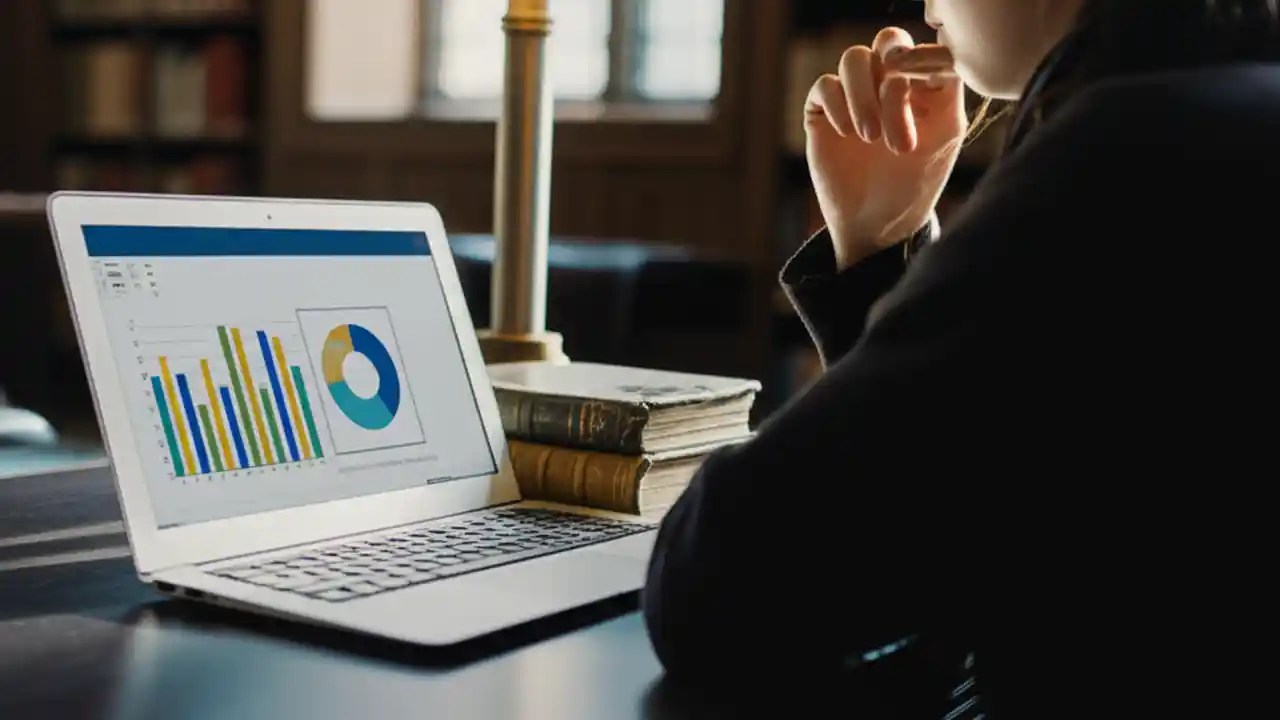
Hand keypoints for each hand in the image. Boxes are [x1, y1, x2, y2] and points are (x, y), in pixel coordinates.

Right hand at [804, 27, 966, 270]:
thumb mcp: (945, 133)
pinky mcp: (823, 112)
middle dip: (889, 66)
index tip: (916, 89)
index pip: (920, 48)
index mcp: (920, 85)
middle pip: (885, 42)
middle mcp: (886, 84)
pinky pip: (824, 86)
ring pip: (852, 58)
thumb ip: (946, 87)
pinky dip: (838, 105)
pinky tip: (849, 135)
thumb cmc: (916, 182)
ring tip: (870, 135)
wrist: (876, 223)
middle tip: (894, 93)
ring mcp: (853, 97)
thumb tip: (928, 51)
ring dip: (863, 92)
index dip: (917, 60)